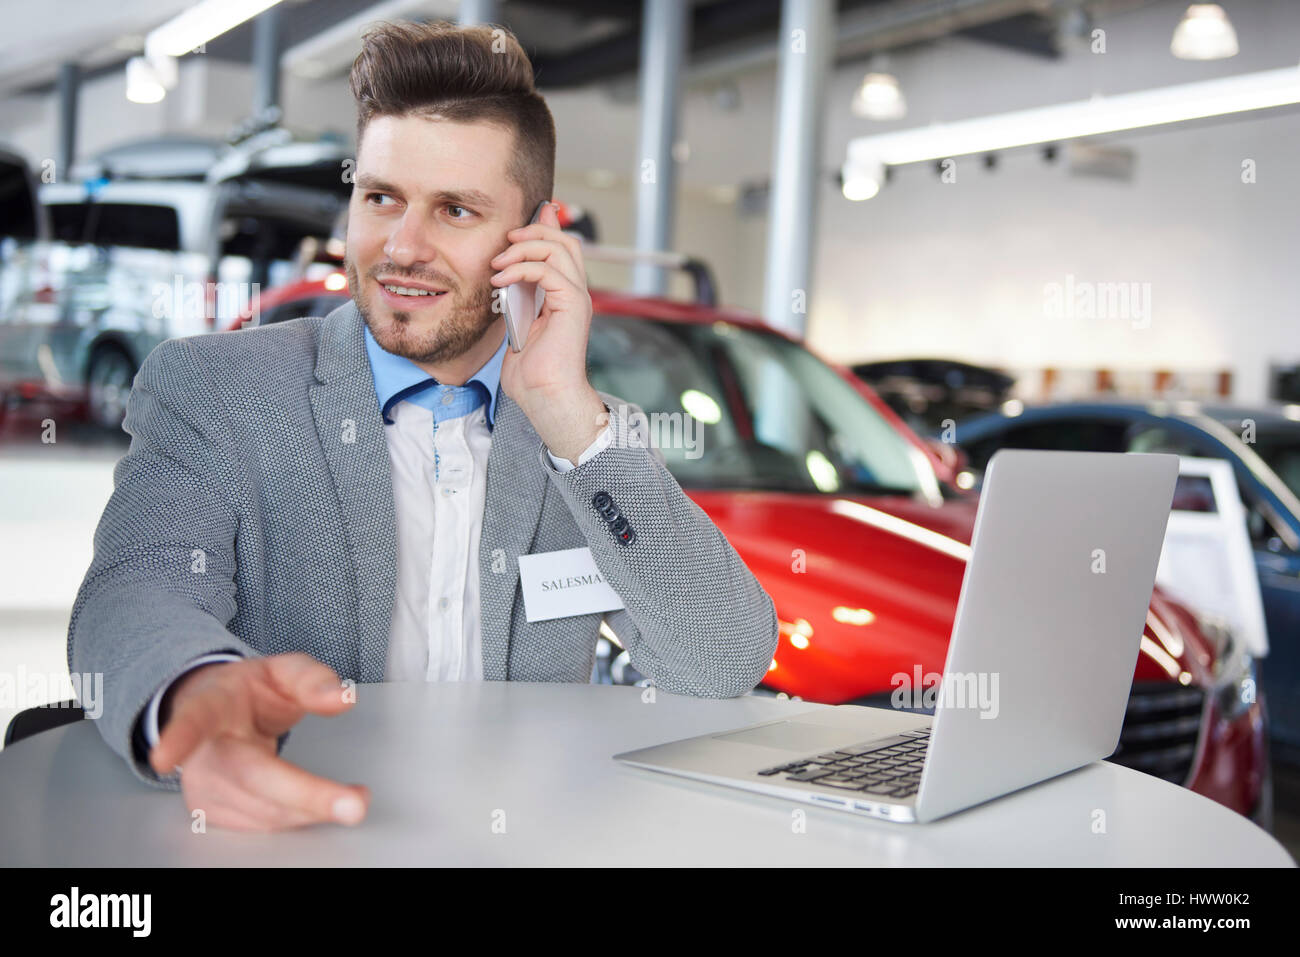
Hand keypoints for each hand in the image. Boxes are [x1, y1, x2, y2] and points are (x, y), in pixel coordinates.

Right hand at [150, 653, 369, 831]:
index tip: (164, 756)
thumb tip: (342, 699)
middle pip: (249, 777)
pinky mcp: (213, 813)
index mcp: (209, 706)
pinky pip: (263, 825)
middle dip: (304, 795)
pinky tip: (321, 805)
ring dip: (313, 809)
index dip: (179, 736)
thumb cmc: (248, 693)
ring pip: (262, 810)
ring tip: (354, 797)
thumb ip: (313, 679)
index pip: (192, 719)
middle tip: (353, 804)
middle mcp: (200, 752)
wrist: (217, 714)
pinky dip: (300, 817)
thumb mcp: (283, 670)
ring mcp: (202, 787)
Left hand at [491, 202, 606, 462]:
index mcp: (565, 298)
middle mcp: (576, 294)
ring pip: (559, 248)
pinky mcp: (573, 305)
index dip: (543, 230)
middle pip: (565, 241)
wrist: (546, 397)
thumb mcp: (517, 327)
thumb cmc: (532, 375)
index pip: (562, 250)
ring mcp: (578, 298)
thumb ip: (516, 299)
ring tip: (499, 263)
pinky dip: (521, 269)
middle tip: (507, 239)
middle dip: (534, 232)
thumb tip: (504, 279)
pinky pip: (548, 271)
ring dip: (524, 249)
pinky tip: (501, 280)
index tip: (513, 231)